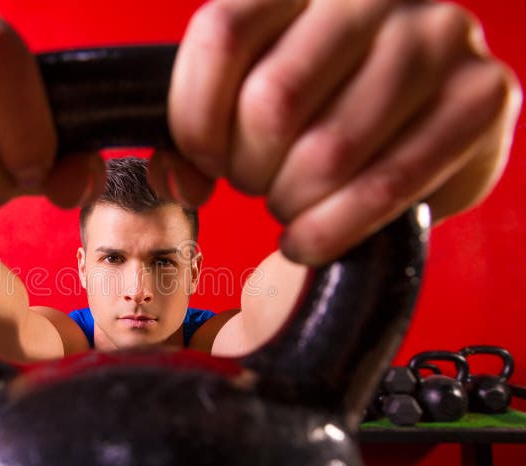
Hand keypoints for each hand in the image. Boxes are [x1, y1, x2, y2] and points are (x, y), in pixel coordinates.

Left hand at [162, 0, 521, 264]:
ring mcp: (436, 38)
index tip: (205, 162)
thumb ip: (200, 128)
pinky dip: (332, 229)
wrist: (425, 120)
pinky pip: (384, 186)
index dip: (196, 118)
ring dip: (293, 202)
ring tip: (291, 205)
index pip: (222, 34)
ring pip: (328, 150)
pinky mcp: (482, 97)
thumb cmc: (325, 106)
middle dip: (250, 169)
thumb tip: (174, 178)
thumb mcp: (252, 97)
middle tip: (259, 185)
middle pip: (274, 100)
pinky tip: (311, 238)